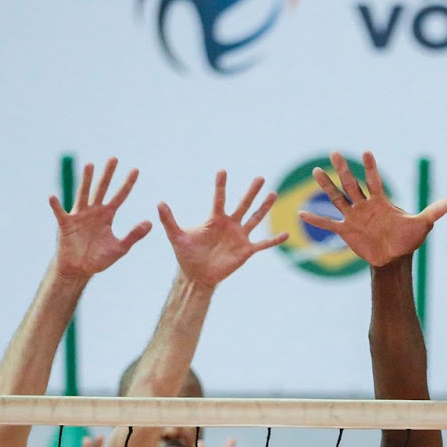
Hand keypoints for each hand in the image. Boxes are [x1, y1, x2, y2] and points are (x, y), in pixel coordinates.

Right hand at [48, 158, 151, 279]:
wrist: (80, 269)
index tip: (136, 170)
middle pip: (102, 189)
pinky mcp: (66, 224)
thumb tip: (150, 222)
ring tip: (90, 165)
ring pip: (83, 194)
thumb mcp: (120, 247)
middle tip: (114, 158)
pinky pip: (60, 213)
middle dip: (108, 174)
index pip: (119, 196)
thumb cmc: (98, 258)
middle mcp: (94, 211)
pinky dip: (56, 205)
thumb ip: (134, 235)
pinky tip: (53, 197)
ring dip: (86, 180)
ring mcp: (79, 216)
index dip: (127, 184)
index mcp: (107, 215)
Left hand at [158, 171, 287, 287]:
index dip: (220, 185)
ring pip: (255, 219)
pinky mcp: (246, 251)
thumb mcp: (176, 236)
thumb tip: (159, 202)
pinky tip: (287, 235)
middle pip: (243, 204)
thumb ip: (169, 220)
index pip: (219, 199)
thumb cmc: (187, 255)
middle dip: (251, 191)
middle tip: (260, 177)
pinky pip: (263, 244)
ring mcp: (240, 237)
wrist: (197, 275)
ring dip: (264, 207)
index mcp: (215, 219)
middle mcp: (230, 224)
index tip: (222, 171)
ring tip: (273, 194)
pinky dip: (274, 240)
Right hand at [299, 151, 446, 267]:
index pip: (375, 181)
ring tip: (316, 171)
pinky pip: (329, 224)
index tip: (367, 152)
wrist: (394, 258)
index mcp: (381, 202)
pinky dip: (316, 220)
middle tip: (335, 153)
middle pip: (352, 184)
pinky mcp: (347, 231)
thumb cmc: (407, 240)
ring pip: (338, 198)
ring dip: (327, 186)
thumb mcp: (422, 225)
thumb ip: (433, 212)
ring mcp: (354, 217)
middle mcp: (365, 206)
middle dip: (344, 169)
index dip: (371, 168)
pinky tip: (301, 213)